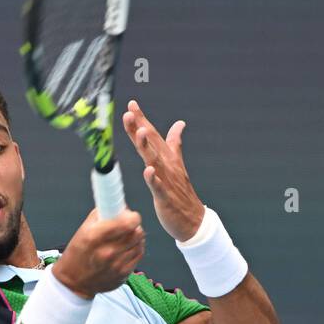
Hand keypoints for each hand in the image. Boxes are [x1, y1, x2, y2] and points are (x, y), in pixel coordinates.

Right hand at [53, 207, 145, 299]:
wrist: (74, 282)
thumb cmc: (78, 253)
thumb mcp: (83, 230)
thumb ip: (102, 214)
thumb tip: (121, 207)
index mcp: (95, 237)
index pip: (127, 223)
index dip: (133, 217)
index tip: (131, 216)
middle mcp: (107, 253)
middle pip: (137, 233)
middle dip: (134, 226)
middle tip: (128, 226)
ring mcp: (117, 266)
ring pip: (140, 243)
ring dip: (136, 238)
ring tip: (125, 238)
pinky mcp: (123, 275)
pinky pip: (139, 255)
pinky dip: (135, 249)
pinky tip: (126, 248)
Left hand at [121, 99, 205, 241]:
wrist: (194, 219)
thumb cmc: (181, 192)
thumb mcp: (176, 164)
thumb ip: (174, 143)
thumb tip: (179, 123)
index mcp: (167, 158)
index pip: (152, 135)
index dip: (141, 120)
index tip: (131, 104)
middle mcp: (167, 165)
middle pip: (151, 144)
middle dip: (140, 128)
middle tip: (129, 112)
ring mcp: (166, 181)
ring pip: (154, 161)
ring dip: (147, 147)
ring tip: (140, 132)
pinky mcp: (165, 197)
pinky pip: (158, 187)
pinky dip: (153, 179)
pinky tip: (147, 171)